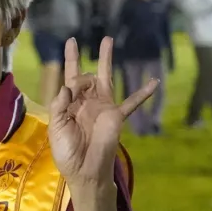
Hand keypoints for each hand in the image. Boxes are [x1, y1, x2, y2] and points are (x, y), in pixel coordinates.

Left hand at [50, 37, 154, 210]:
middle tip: (74, 40)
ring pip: (104, 78)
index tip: (70, 44)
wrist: (85, 170)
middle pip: (83, 75)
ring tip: (107, 41)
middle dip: (76, 59)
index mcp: (69, 104)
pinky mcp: (116, 115)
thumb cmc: (67, 151)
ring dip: (105, 61)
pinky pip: (132, 102)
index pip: (67, 80)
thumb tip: (66, 86)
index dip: (68, 63)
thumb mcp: (57, 128)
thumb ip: (60, 106)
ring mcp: (102, 106)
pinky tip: (154, 82)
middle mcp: (85, 101)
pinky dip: (143, 93)